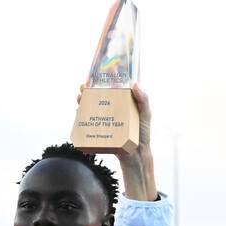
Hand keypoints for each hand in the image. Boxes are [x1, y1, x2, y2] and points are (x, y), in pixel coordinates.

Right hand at [75, 83, 156, 200]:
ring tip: (80, 97)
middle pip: (99, 97)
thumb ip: (143, 100)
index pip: (115, 88)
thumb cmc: (143, 134)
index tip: (103, 70)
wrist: (136, 155)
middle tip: (83, 86)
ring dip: (83, 101)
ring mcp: (106, 120)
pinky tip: (79, 112)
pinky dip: (82, 116)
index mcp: (123, 104)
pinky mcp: (101, 131)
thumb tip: (134, 85)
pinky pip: (89, 122)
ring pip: (92, 108)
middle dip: (89, 90)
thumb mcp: (146, 115)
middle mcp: (113, 110)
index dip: (108, 79)